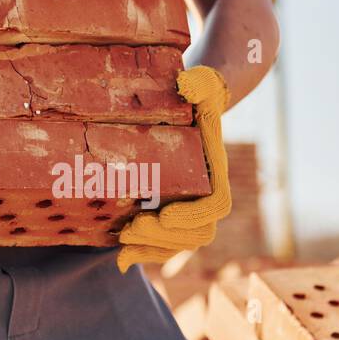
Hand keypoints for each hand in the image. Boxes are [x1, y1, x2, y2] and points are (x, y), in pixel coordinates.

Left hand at [116, 65, 232, 271]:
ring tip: (123, 243)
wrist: (193, 109)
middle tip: (131, 228)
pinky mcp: (173, 218)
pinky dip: (145, 253)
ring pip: (180, 245)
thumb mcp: (201, 83)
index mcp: (217, 174)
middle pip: (197, 234)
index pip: (215, 206)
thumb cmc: (198, 97)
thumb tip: (187, 84)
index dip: (192, 216)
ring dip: (152, 249)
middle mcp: (208, 198)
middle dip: (164, 237)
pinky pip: (165, 246)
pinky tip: (121, 257)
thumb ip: (199, 82)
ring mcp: (191, 211)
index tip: (163, 213)